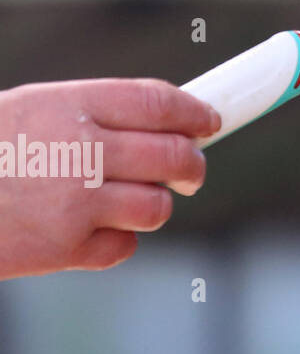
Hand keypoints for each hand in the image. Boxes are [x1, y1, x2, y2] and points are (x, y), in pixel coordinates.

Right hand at [0, 79, 217, 279]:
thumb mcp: (36, 109)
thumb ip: (98, 113)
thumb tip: (173, 121)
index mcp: (74, 105)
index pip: (161, 104)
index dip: (196, 114)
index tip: (209, 122)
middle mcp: (82, 151)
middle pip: (176, 157)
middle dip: (193, 165)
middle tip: (190, 169)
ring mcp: (76, 202)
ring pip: (158, 206)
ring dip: (151, 204)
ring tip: (123, 200)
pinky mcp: (64, 249)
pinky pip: (124, 246)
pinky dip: (115, 241)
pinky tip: (87, 230)